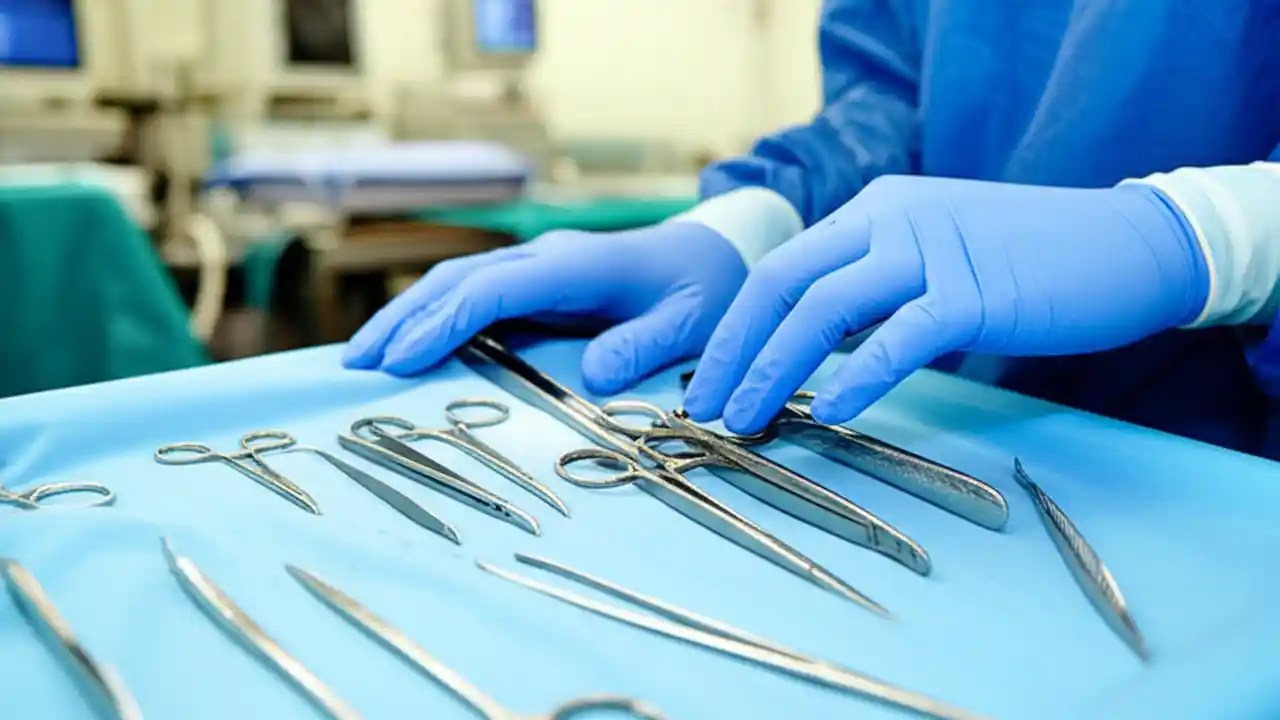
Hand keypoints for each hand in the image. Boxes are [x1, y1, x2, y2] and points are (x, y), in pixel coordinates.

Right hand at [343, 223, 747, 394]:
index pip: (496, 289)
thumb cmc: (706, 289)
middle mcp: (546, 259)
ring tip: (361, 359)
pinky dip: (431, 318)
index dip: (446, 323)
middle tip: (355, 365)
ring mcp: (536, 267)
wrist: (714, 253)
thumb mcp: (693, 322)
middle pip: (458, 279)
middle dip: (404, 319)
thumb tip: (593, 376)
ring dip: (406, 316)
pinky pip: (471, 297)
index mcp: (578, 265)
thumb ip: (645, 345)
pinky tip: (406, 348)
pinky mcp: (534, 284)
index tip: (403, 360)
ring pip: (455, 282)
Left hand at [683, 176, 1208, 432]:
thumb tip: (810, 347)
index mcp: (874, 210)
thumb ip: (872, 289)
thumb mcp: (930, 259)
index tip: (709, 378)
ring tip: (746, 418)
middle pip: (783, 283)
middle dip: (734, 349)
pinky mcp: (976, 292)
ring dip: (775, 369)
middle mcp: (891, 218)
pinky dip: (857, 378)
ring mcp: (932, 251)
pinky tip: (830, 412)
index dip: (736, 327)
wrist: (1125, 245)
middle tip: (704, 404)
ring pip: (825, 309)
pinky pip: (898, 338)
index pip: (781, 268)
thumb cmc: (1023, 264)